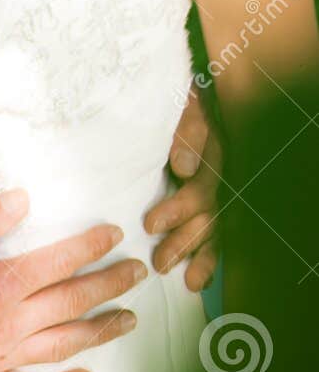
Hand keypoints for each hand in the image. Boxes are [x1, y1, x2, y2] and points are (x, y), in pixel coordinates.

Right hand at [0, 188, 144, 371]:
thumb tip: (22, 198)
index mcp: (3, 283)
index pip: (61, 261)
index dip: (91, 246)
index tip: (115, 233)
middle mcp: (16, 321)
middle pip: (74, 301)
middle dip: (110, 284)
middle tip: (139, 272)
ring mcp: (9, 353)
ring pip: (68, 341)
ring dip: (101, 327)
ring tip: (128, 317)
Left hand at [143, 83, 220, 290]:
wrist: (190, 90)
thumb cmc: (181, 97)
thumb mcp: (183, 101)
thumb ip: (187, 130)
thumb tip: (183, 167)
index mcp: (215, 149)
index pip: (203, 185)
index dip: (179, 209)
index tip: (151, 224)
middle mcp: (220, 173)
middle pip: (207, 213)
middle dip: (183, 239)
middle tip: (159, 259)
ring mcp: (218, 188)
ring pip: (214, 227)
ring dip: (196, 253)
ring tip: (179, 276)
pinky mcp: (213, 201)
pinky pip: (218, 235)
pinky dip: (209, 259)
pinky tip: (196, 280)